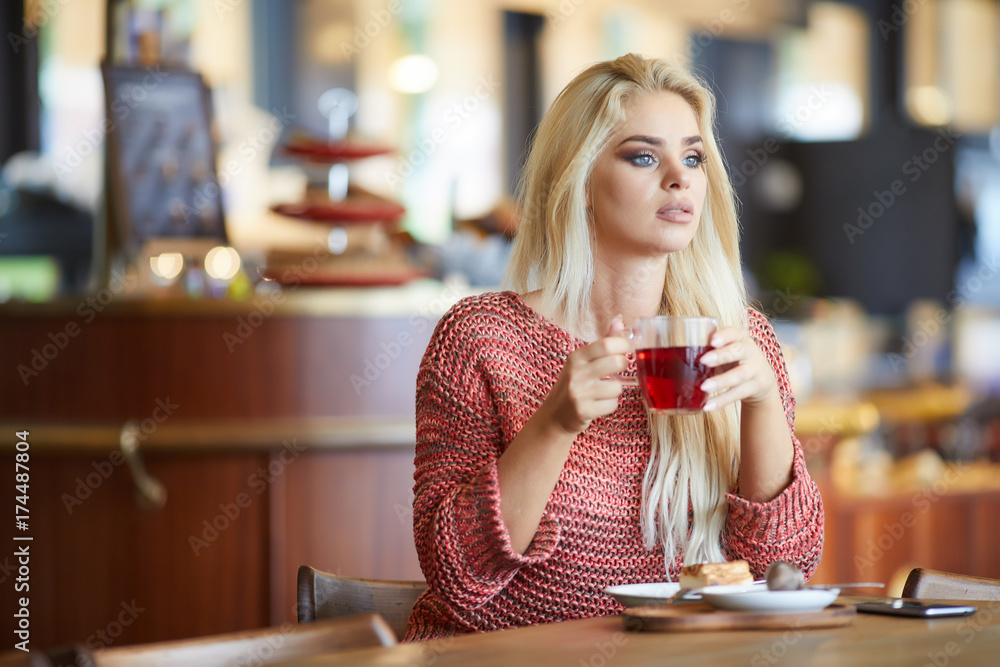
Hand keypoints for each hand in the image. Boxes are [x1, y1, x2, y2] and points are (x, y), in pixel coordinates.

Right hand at [539, 317, 630, 434]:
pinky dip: (610, 405)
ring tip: (603, 391)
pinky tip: (599, 404)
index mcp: (576, 357)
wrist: (554, 416)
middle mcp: (575, 373)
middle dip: (624, 366)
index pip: (606, 344)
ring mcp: (579, 393)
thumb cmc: (573, 384)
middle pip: (615, 363)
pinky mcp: (583, 411)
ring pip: (617, 387)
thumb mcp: (582, 362)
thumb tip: (619, 320)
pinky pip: (612, 404)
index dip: (623, 345)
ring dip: (615, 390)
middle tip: (618, 369)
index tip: (627, 348)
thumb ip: (603, 342)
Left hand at [698, 327, 779, 411]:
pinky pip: (737, 394)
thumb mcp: (727, 349)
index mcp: (740, 338)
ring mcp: (754, 370)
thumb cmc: (735, 359)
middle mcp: (750, 351)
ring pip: (739, 375)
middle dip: (721, 356)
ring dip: (721, 381)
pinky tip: (707, 406)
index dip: (724, 336)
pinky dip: (721, 401)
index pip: (734, 333)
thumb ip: (710, 349)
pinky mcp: (755, 387)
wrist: (762, 378)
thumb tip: (678, 355)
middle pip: (738, 351)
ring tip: (704, 387)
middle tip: (703, 361)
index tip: (712, 340)